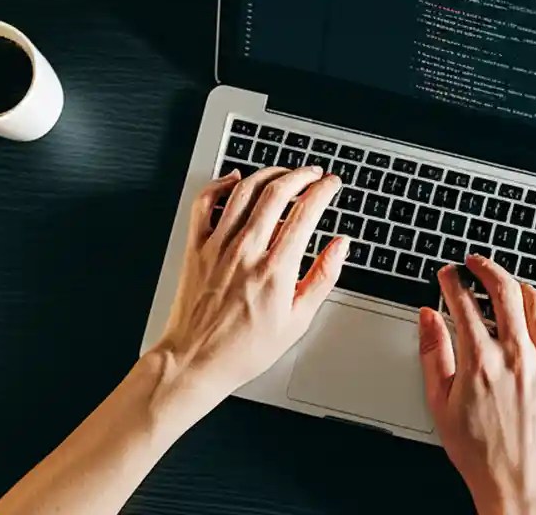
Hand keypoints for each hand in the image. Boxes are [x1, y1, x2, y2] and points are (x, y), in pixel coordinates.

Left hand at [149, 165, 346, 427]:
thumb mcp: (298, 321)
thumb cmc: (245, 349)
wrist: (195, 361)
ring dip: (268, 174)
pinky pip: (205, 203)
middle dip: (301, 175)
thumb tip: (340, 246)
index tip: (331, 184)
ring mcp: (218, 246)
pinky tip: (235, 181)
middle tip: (313, 174)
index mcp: (275, 269)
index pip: (306, 212)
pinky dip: (220, 184)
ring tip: (283, 173)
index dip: (323, 190)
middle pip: (277, 192)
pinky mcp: (196, 247)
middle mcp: (246, 251)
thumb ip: (323, 277)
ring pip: (244, 190)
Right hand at [418, 254, 535, 514]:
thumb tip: (427, 317)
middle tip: (475, 263)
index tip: (447, 275)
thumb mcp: (439, 403)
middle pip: (504, 289)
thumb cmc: (477, 449)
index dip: (452, 281)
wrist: (516, 481)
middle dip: (486, 267)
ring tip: (507, 286)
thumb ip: (433, 353)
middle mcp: (515, 355)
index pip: (463, 303)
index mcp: (479, 362)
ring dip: (519, 286)